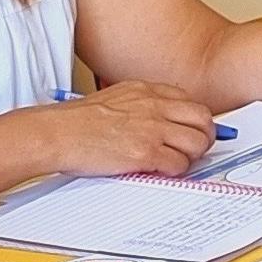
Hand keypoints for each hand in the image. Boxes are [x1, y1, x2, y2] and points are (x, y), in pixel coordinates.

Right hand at [37, 81, 216, 176]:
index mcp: (146, 91)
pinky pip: (179, 164)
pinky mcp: (145, 153)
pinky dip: (176, 171)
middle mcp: (154, 106)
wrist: (58, 133)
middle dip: (204, 136)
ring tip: (176, 162)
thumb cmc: (78, 121)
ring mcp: (152, 129)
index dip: (194, 121)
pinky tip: (160, 171)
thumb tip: (161, 121)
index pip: (190, 102)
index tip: (192, 131)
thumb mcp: (115, 99)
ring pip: (198, 142)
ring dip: (192, 156)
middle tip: (193, 149)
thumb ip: (141, 105)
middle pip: (203, 119)